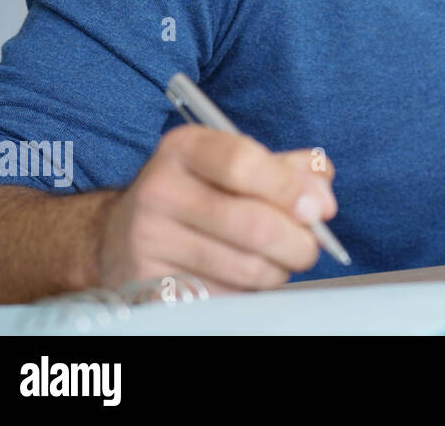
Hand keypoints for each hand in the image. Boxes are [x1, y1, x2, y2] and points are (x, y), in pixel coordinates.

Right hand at [95, 126, 337, 295]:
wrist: (120, 235)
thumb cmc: (200, 194)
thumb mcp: (235, 166)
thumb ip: (289, 170)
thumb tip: (323, 196)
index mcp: (184, 148)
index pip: (243, 163)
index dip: (290, 189)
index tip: (321, 210)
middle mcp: (158, 190)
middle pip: (251, 223)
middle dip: (298, 243)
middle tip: (309, 248)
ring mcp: (147, 241)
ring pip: (245, 267)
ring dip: (278, 271)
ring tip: (277, 262)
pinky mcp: (147, 285)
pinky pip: (224, 297)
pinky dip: (247, 293)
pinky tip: (241, 279)